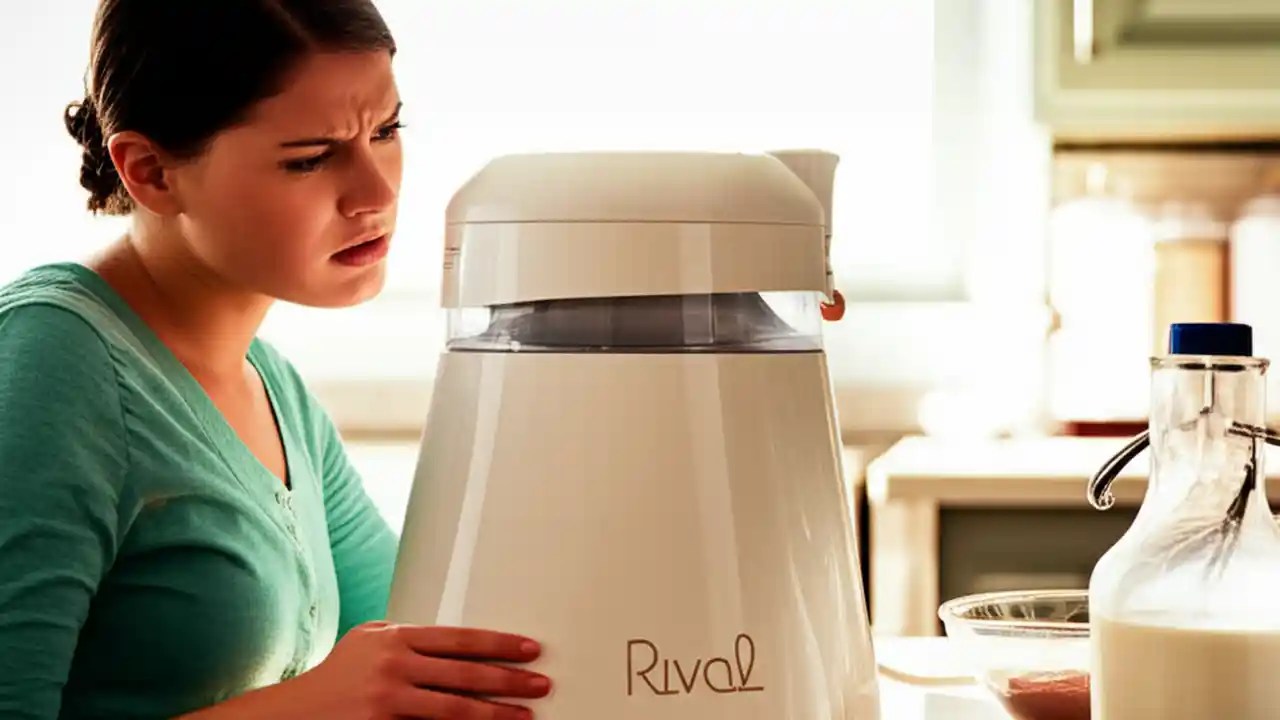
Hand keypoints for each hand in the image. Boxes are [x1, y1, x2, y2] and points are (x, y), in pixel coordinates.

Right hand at [294, 621, 550, 718]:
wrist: (293, 714)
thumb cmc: (337, 677)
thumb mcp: (369, 643)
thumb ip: (408, 639)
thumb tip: (458, 643)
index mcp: (395, 639)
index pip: (458, 639)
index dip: (498, 644)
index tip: (529, 649)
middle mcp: (392, 666)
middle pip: (463, 674)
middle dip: (508, 679)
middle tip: (541, 684)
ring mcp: (386, 701)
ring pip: (454, 709)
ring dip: (495, 713)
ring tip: (525, 715)